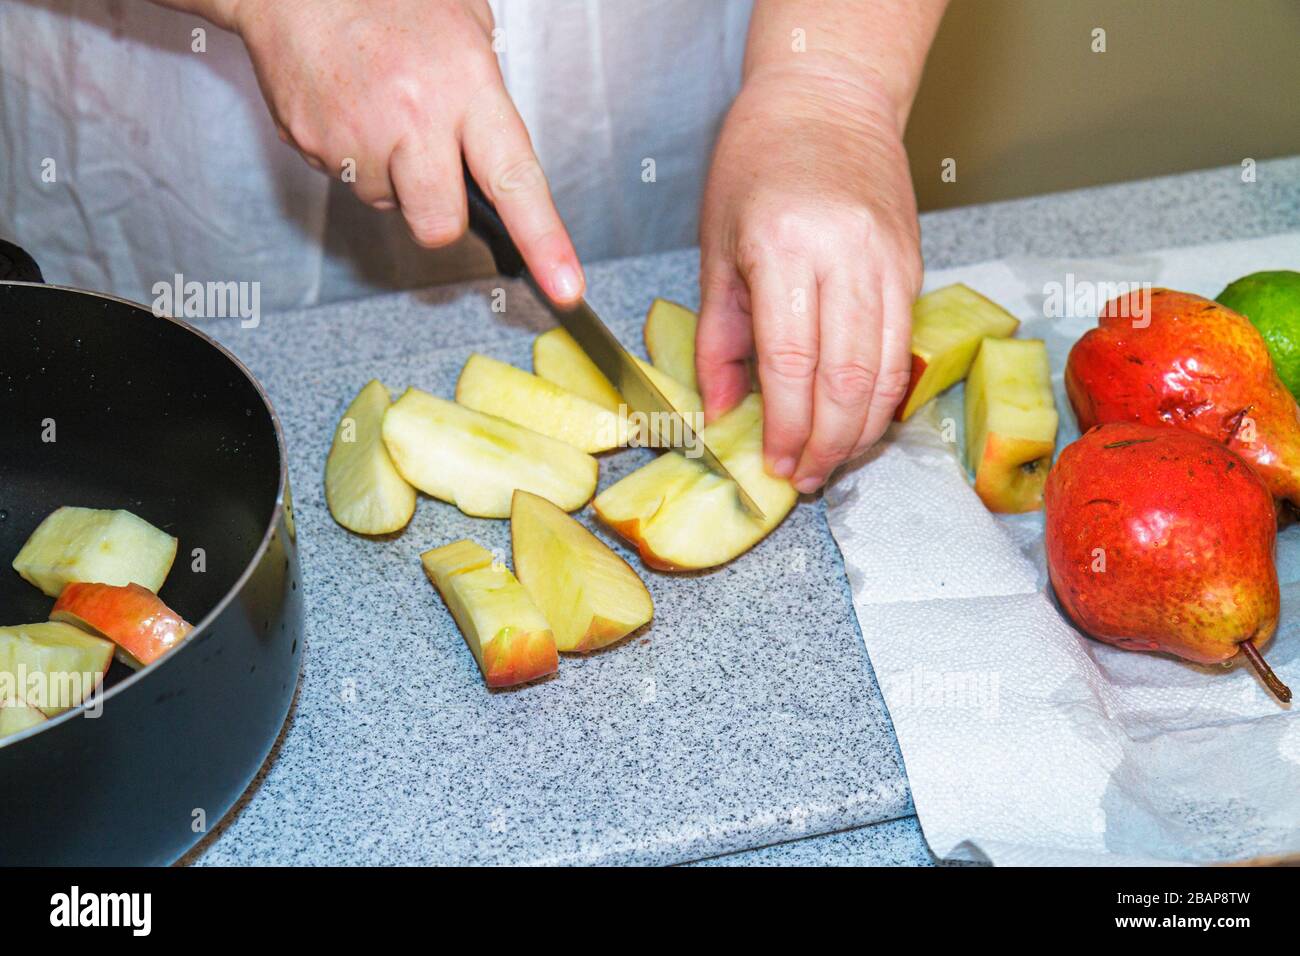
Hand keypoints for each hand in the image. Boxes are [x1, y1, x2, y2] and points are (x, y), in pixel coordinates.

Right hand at [226, 0, 583, 302]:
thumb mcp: (466, 28)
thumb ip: (488, 97)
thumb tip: (499, 156)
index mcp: (466, 86)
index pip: (515, 180)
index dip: (544, 241)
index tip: (565, 286)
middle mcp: (415, 117)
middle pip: (439, 225)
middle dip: (440, 213)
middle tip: (431, 166)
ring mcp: (358, 137)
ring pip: (388, 204)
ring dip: (391, 175)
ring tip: (381, 113)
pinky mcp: (314, 146)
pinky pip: (346, 180)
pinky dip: (352, 156)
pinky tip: (351, 109)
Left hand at [696, 70, 922, 491]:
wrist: (826, 99)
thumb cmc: (756, 162)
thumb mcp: (716, 246)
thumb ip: (719, 337)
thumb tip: (722, 413)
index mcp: (784, 249)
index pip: (793, 365)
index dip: (788, 429)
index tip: (777, 466)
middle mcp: (847, 257)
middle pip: (849, 381)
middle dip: (828, 446)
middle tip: (806, 479)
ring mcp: (890, 263)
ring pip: (888, 374)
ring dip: (861, 432)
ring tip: (832, 461)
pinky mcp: (914, 268)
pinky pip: (905, 349)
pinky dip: (884, 396)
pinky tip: (858, 419)